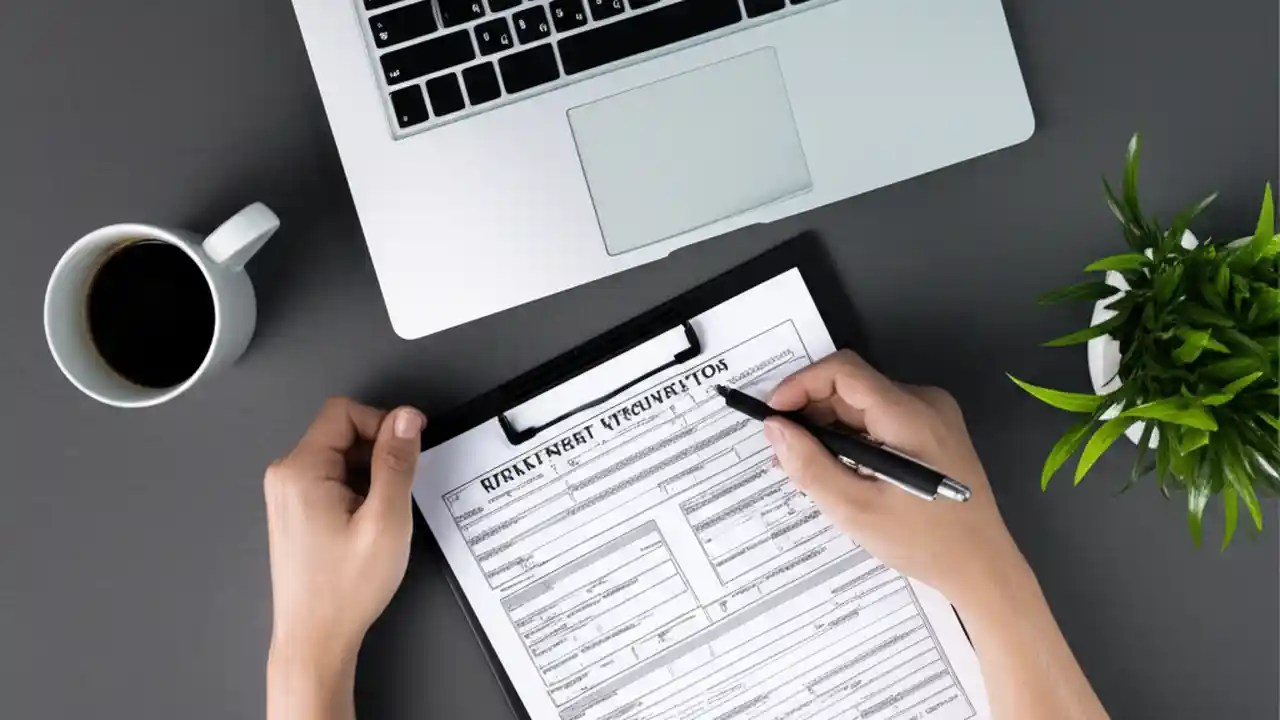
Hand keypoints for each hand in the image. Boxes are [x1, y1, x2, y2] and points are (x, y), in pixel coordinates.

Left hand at [264, 398, 424, 718]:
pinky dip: (357, 489)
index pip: (344, 412)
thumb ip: (396, 463)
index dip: (384, 422)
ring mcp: (287, 495)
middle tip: (399, 489)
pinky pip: (332, 479)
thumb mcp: (386, 520)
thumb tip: (406, 418)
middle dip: (377, 451)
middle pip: (340, 432)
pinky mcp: (296, 511)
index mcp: (300, 471)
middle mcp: (285, 477)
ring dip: (369, 473)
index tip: (412, 444)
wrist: (315, 638)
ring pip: (339, 457)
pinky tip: (368, 522)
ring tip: (381, 514)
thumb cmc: (345, 589)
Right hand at [763, 350, 1025, 603]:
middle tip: (781, 451)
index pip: (844, 371)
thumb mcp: (855, 509)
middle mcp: (924, 403)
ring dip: (828, 428)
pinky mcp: (934, 433)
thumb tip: (774, 428)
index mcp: (908, 414)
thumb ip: (810, 465)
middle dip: (810, 413)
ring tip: (803, 468)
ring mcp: (933, 417)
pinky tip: (836, 470)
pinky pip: (880, 422)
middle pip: (852, 387)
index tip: (772, 415)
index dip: (800, 384)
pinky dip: (852, 439)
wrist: (983, 568)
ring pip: (864, 405)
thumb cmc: (923, 542)